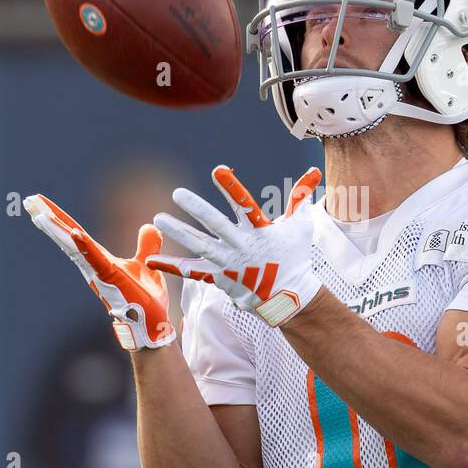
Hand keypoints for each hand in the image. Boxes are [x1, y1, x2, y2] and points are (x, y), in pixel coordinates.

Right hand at [24, 193, 174, 350]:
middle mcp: (93, 265)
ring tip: (39, 213)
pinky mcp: (110, 278)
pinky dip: (84, 245)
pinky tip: (74, 232)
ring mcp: (99, 272)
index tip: (40, 202)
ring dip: (57, 229)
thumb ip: (145, 246)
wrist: (152, 324)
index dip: (59, 217)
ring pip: (73, 246)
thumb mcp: (145, 265)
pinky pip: (95, 259)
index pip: (75, 233)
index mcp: (100, 259)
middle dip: (49, 219)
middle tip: (29, 201)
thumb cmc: (145, 300)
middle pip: (67, 236)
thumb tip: (148, 226)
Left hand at [148, 165, 321, 326]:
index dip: (232, 187)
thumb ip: (301, 197)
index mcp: (260, 230)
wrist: (287, 297)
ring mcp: (228, 263)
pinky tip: (151, 259)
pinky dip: (171, 266)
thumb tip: (315, 171)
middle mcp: (242, 246)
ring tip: (159, 218)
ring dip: (178, 232)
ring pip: (199, 245)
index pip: (245, 204)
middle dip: (197, 209)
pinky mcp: (218, 278)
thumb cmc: (294, 256)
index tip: (218, 170)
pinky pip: (192, 271)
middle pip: (216, 224)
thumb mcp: (300, 226)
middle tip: (178, 193)